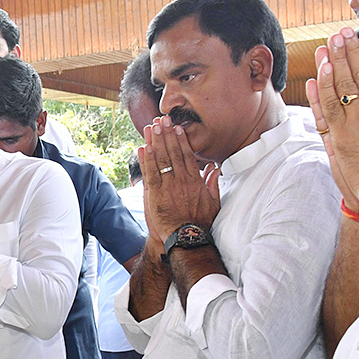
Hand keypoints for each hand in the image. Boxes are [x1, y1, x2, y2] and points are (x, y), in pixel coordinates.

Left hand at [139, 115, 219, 243]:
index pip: (186, 155)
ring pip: (161, 160)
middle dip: (167, 135)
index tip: (177, 128)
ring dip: (156, 142)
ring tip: (152, 127)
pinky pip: (150, 173)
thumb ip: (213, 183)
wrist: (186, 238)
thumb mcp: (213, 202)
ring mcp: (168, 186)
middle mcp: (181, 180)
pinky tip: (144, 147)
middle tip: (162, 120)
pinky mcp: (155, 194)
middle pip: (173, 153)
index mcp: (194, 181)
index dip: (181, 140)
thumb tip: (214, 168)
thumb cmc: (200, 222)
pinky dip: (147, 160)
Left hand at [306, 27, 358, 202]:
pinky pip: (327, 107)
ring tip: (327, 46)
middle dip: (348, 52)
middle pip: (358, 74)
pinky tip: (317, 74)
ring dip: (332, 63)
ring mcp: (354, 122)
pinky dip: (321, 89)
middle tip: (340, 34)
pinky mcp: (338, 135)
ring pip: (341, 86)